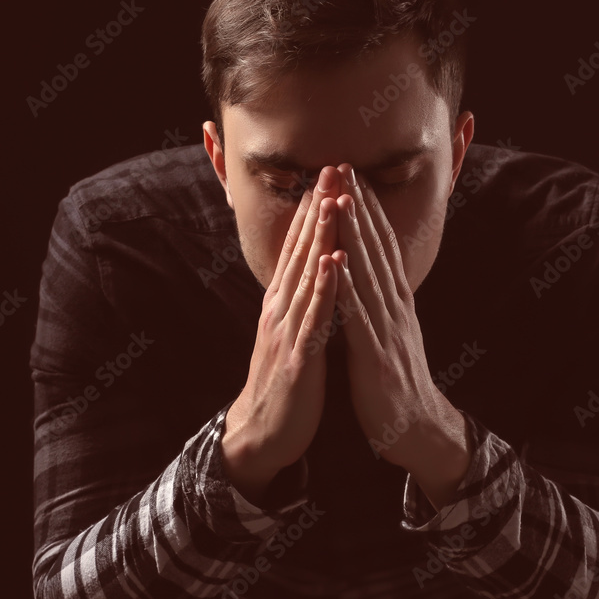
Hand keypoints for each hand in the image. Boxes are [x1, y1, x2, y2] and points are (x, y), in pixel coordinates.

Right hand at [221, 167, 344, 504]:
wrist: (262, 434)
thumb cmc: (284, 380)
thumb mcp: (290, 331)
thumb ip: (300, 299)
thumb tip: (313, 267)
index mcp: (284, 302)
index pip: (300, 246)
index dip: (315, 208)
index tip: (331, 172)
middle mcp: (282, 308)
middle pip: (302, 249)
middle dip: (319, 206)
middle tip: (333, 165)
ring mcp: (288, 330)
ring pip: (308, 275)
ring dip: (321, 235)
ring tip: (335, 198)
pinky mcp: (297, 357)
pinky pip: (315, 318)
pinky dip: (326, 288)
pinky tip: (336, 261)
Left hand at [332, 165, 470, 510]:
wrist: (417, 430)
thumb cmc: (396, 381)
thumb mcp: (390, 333)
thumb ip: (378, 302)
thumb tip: (364, 273)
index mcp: (394, 302)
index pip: (380, 247)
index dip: (366, 211)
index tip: (350, 176)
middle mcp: (394, 307)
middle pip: (375, 249)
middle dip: (358, 207)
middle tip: (344, 167)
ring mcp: (387, 329)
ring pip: (368, 275)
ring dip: (353, 236)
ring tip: (339, 200)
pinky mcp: (375, 356)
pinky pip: (358, 318)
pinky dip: (348, 289)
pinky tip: (336, 264)